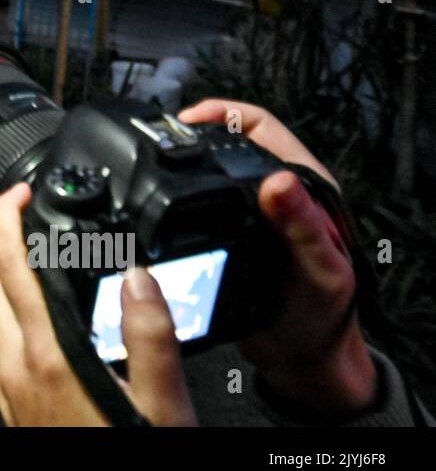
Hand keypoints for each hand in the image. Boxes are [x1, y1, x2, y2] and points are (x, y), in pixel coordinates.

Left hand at [0, 183, 196, 425]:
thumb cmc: (135, 460)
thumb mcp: (163, 405)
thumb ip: (151, 337)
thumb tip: (139, 274)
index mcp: (50, 356)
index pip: (13, 270)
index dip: (8, 222)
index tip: (17, 192)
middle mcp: (16, 368)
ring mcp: (7, 388)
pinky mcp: (10, 405)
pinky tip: (5, 312)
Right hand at [178, 99, 376, 413]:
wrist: (299, 357)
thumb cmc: (322, 313)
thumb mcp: (321, 271)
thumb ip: (303, 228)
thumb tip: (276, 182)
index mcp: (301, 186)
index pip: (259, 126)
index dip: (222, 114)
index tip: (187, 120)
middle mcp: (270, 193)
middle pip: (225, 143)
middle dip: (190, 136)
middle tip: (156, 144)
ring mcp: (243, 214)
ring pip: (204, 173)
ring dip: (178, 168)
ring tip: (148, 170)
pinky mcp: (221, 235)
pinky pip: (192, 206)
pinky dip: (171, 202)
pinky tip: (153, 208)